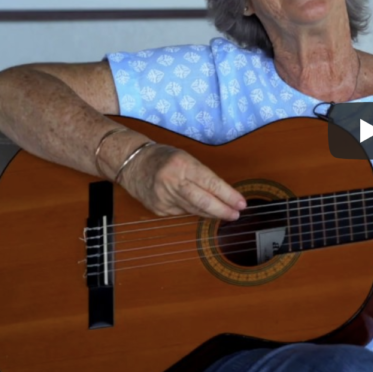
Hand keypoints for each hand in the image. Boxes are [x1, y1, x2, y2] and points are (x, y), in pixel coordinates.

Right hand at [118, 144, 245, 220]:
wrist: (131, 163)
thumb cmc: (162, 157)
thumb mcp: (185, 157)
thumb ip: (202, 175)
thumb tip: (223, 194)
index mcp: (182, 164)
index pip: (211, 183)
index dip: (228, 196)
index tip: (241, 203)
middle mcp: (172, 182)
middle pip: (203, 202)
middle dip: (223, 210)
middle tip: (236, 214)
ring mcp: (164, 198)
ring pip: (194, 210)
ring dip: (211, 213)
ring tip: (225, 213)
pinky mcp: (159, 209)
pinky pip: (182, 212)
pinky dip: (193, 210)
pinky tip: (199, 209)